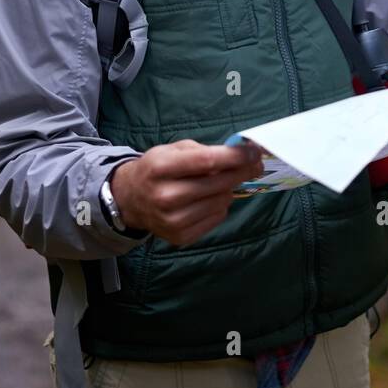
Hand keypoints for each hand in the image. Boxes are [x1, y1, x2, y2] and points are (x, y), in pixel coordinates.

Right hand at [110, 139, 265, 246]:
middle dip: (241, 171)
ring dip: (228, 189)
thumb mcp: (173, 150)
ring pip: (221, 201)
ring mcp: (172, 220)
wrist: (131, 200)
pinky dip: (219, 206)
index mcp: (160, 167)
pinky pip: (217, 218)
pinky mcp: (180, 237)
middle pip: (217, 183)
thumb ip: (203, 152)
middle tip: (255, 164)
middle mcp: (165, 196)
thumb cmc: (157, 168)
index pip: (206, 161)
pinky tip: (209, 199)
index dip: (235, 156)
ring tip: (220, 182)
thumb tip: (241, 157)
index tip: (255, 151)